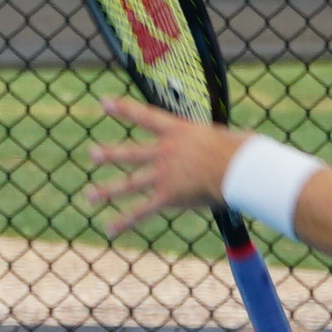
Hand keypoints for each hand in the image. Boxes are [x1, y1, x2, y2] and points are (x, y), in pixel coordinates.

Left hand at [84, 97, 241, 232]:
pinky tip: (110, 228)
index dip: (123, 108)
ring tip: (90, 195)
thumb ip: (217, 139)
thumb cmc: (241, 151)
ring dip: (108, 191)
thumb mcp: (223, 135)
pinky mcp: (167, 196)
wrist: (238, 167)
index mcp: (177, 131)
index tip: (104, 102)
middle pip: (130, 153)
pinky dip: (125, 221)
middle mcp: (164, 151)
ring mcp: (163, 174)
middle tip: (92, 154)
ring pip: (130, 183)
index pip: (144, 116)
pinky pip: (142, 210)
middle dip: (110, 155)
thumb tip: (240, 139)